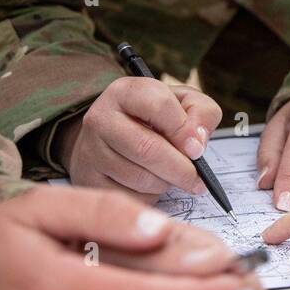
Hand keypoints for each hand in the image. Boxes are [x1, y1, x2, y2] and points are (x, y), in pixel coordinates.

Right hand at [58, 77, 221, 199]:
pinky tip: (151, 185)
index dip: (184, 130)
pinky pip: (128, 197)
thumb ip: (201, 113)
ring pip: (139, 178)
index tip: (198, 150)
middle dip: (180, 169)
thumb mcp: (183, 103)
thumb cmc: (155, 119)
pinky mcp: (88, 179)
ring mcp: (90, 150)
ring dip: (165, 183)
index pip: (159, 105)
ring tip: (171, 177)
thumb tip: (197, 144)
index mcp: (125, 91)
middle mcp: (100, 117)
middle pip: (147, 149)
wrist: (111, 137)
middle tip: (197, 179)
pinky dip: (148, 196)